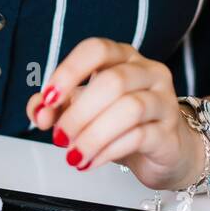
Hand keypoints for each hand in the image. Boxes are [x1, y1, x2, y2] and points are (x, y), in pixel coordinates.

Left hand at [26, 37, 205, 190]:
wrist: (169, 152)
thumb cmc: (126, 125)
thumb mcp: (87, 110)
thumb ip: (58, 107)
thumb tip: (39, 111)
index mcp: (124, 58)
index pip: (97, 49)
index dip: (69, 71)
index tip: (49, 98)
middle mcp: (148, 73)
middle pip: (112, 81)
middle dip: (78, 113)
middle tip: (60, 137)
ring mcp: (164, 101)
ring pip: (129, 108)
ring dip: (93, 135)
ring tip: (75, 154)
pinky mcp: (169, 133)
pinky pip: (140, 136)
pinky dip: (108, 150)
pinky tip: (92, 161)